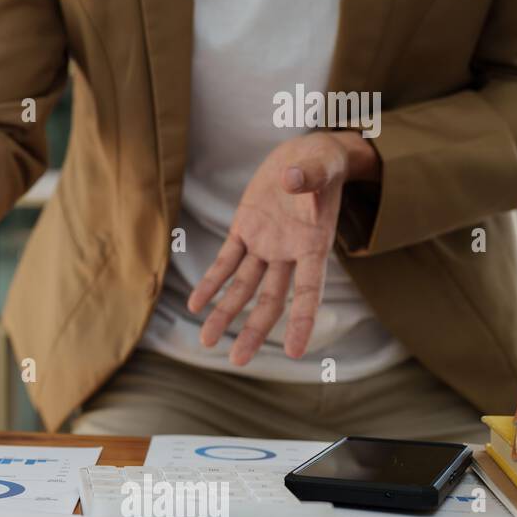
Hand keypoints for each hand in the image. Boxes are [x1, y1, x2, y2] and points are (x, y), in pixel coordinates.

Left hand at [187, 132, 378, 365]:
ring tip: (205, 341)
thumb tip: (292, 182)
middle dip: (253, 330)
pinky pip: (226, 261)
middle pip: (271, 300)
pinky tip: (194, 304)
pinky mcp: (246, 231)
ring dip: (225, 312)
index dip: (301, 321)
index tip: (293, 351)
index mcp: (314, 244)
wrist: (306, 155)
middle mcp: (289, 252)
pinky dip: (211, 281)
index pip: (309, 290)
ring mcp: (266, 244)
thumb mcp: (320, 165)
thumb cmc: (322, 162)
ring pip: (244, 286)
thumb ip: (308, 178)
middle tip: (238, 361)